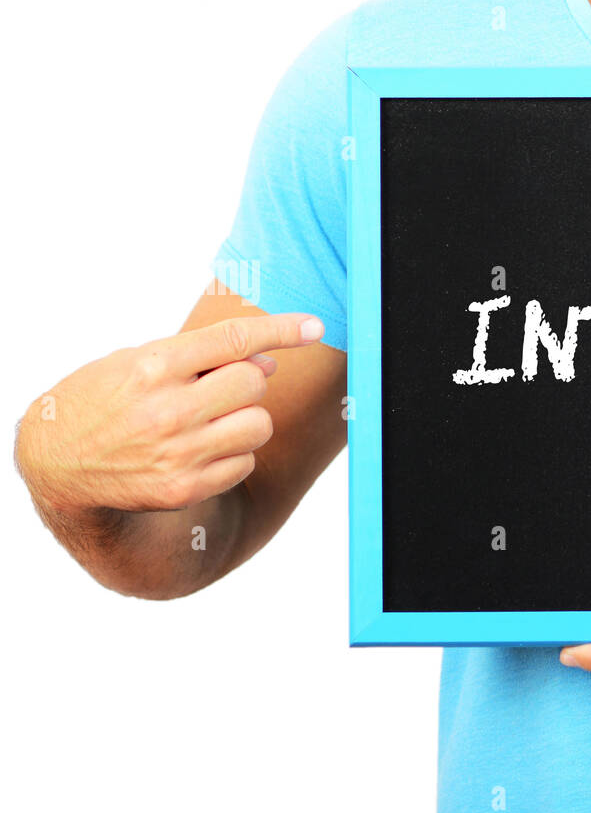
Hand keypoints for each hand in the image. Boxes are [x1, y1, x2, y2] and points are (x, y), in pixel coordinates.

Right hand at [16, 313, 323, 513]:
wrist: (55, 461)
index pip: (234, 340)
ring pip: (258, 425)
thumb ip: (199, 359)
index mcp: (154, 367)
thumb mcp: (136, 361)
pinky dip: (234, 453)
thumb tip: (267, 364)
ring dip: (246, 418)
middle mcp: (169, 410)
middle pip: (254, 383)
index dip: (281, 329)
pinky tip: (201, 449)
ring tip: (211, 419)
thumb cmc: (103, 400)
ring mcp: (179, 453)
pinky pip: (245, 463)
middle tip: (220, 387)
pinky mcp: (185, 488)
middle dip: (248, 380)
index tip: (314, 325)